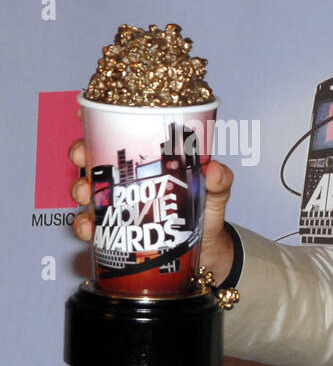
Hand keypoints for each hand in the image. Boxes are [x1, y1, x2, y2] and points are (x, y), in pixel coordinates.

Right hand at [68, 134, 236, 282]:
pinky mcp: (115, 230)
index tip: (84, 114)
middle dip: (81, 153)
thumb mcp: (215, 194)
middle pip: (94, 158)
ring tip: (85, 195)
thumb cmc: (207, 215)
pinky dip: (85, 226)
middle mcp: (129, 179)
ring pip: (88, 190)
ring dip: (80, 189)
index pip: (122, 136)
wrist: (206, 252)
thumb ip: (219, 182)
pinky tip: (88, 228)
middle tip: (82, 157)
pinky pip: (92, 225)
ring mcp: (119, 204)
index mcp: (150, 162)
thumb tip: (214, 170)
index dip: (98, 122)